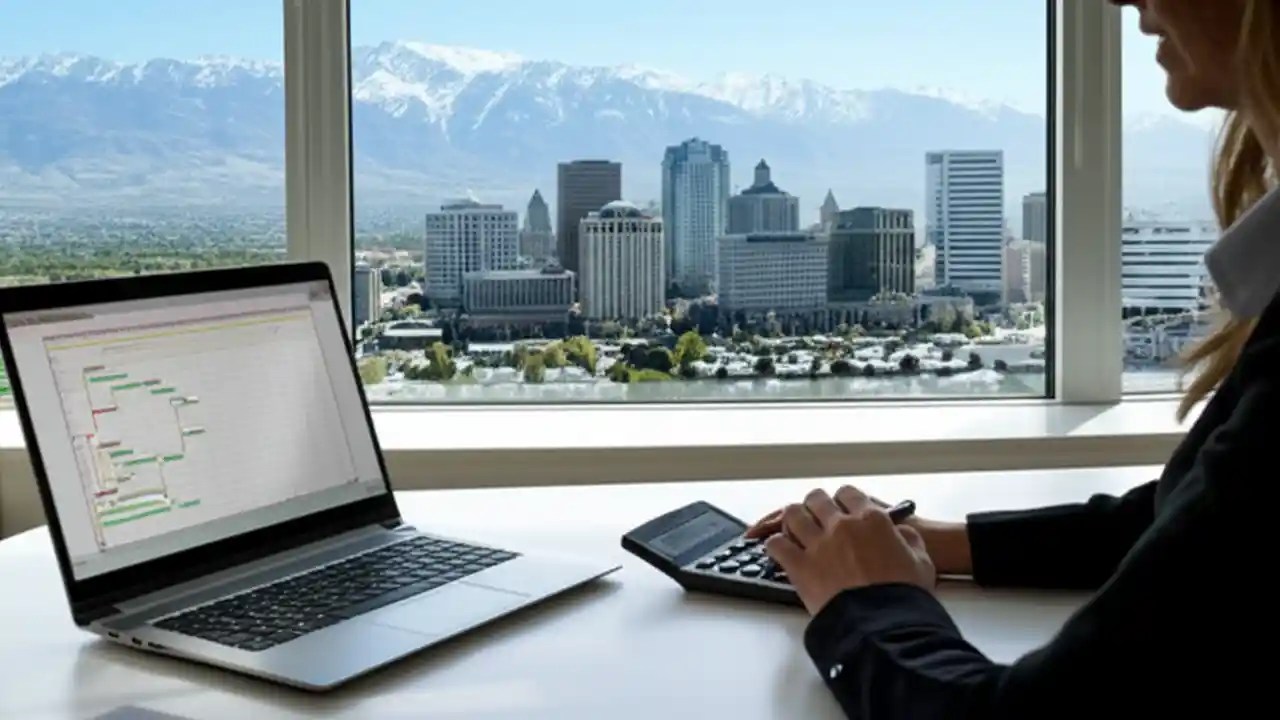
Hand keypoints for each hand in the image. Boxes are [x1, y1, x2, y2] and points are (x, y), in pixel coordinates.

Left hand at [746, 486, 974, 576]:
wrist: (886, 625)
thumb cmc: (905, 596)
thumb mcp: (921, 562)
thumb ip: (909, 540)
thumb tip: (902, 533)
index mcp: (872, 520)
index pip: (848, 493)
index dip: (842, 499)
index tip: (840, 507)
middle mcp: (842, 526)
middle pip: (817, 499)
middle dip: (814, 505)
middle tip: (814, 515)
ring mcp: (818, 544)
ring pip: (793, 514)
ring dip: (793, 519)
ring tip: (794, 528)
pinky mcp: (800, 567)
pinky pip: (777, 545)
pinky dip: (776, 545)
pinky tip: (781, 551)